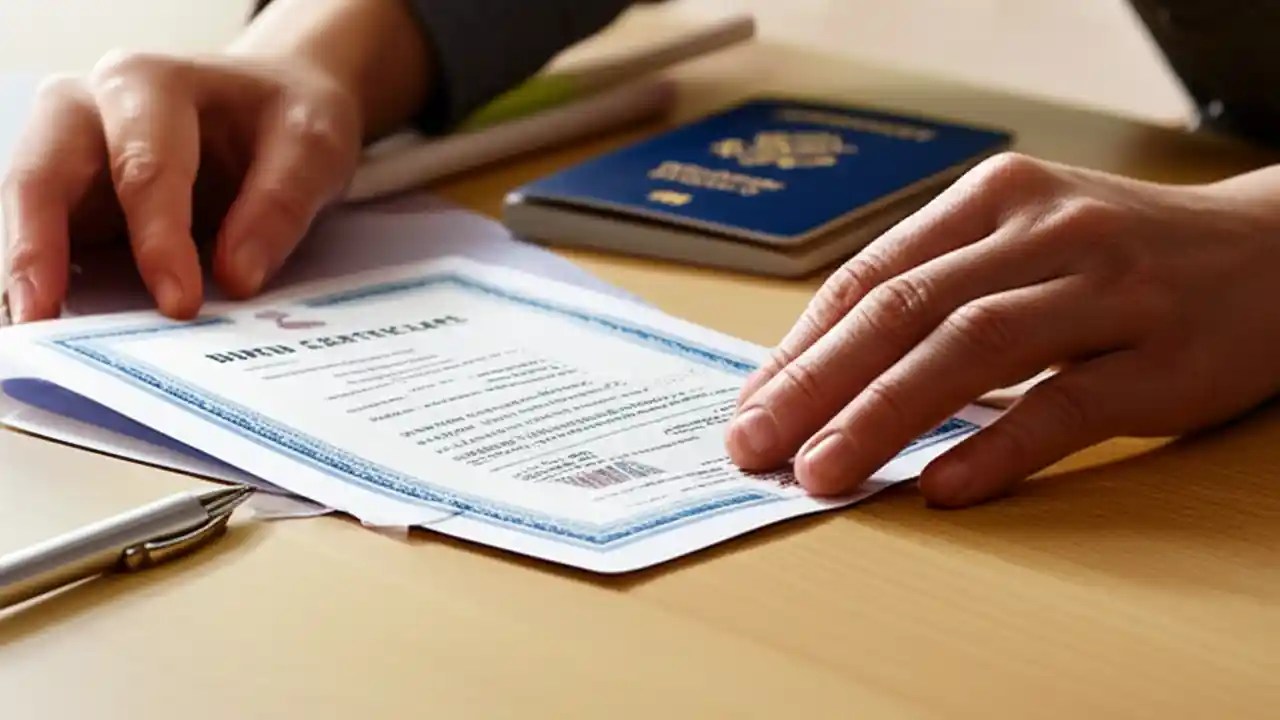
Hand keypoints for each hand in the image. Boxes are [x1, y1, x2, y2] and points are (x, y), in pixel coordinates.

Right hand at [1, 51, 361, 321]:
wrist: (277, 104)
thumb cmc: (286, 117)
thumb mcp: (312, 146)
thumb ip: (279, 205)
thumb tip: (235, 279)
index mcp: (148, 84)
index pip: (143, 169)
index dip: (157, 240)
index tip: (180, 304)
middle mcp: (87, 110)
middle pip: (43, 178)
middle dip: (36, 249)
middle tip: (39, 319)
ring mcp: (68, 155)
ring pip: (28, 211)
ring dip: (27, 274)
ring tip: (36, 336)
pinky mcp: (70, 201)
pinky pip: (47, 242)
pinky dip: (45, 283)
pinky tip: (54, 327)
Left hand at [726, 152, 1279, 506]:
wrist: (1277, 251)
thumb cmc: (1123, 258)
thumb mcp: (1024, 242)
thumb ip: (938, 290)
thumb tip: (826, 374)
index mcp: (993, 201)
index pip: (872, 276)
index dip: (802, 347)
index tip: (752, 405)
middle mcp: (1044, 233)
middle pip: (905, 309)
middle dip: (816, 383)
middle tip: (756, 444)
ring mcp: (1107, 290)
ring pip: (972, 348)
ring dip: (883, 414)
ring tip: (821, 471)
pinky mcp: (1164, 357)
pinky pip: (1067, 404)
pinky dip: (997, 446)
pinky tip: (941, 486)